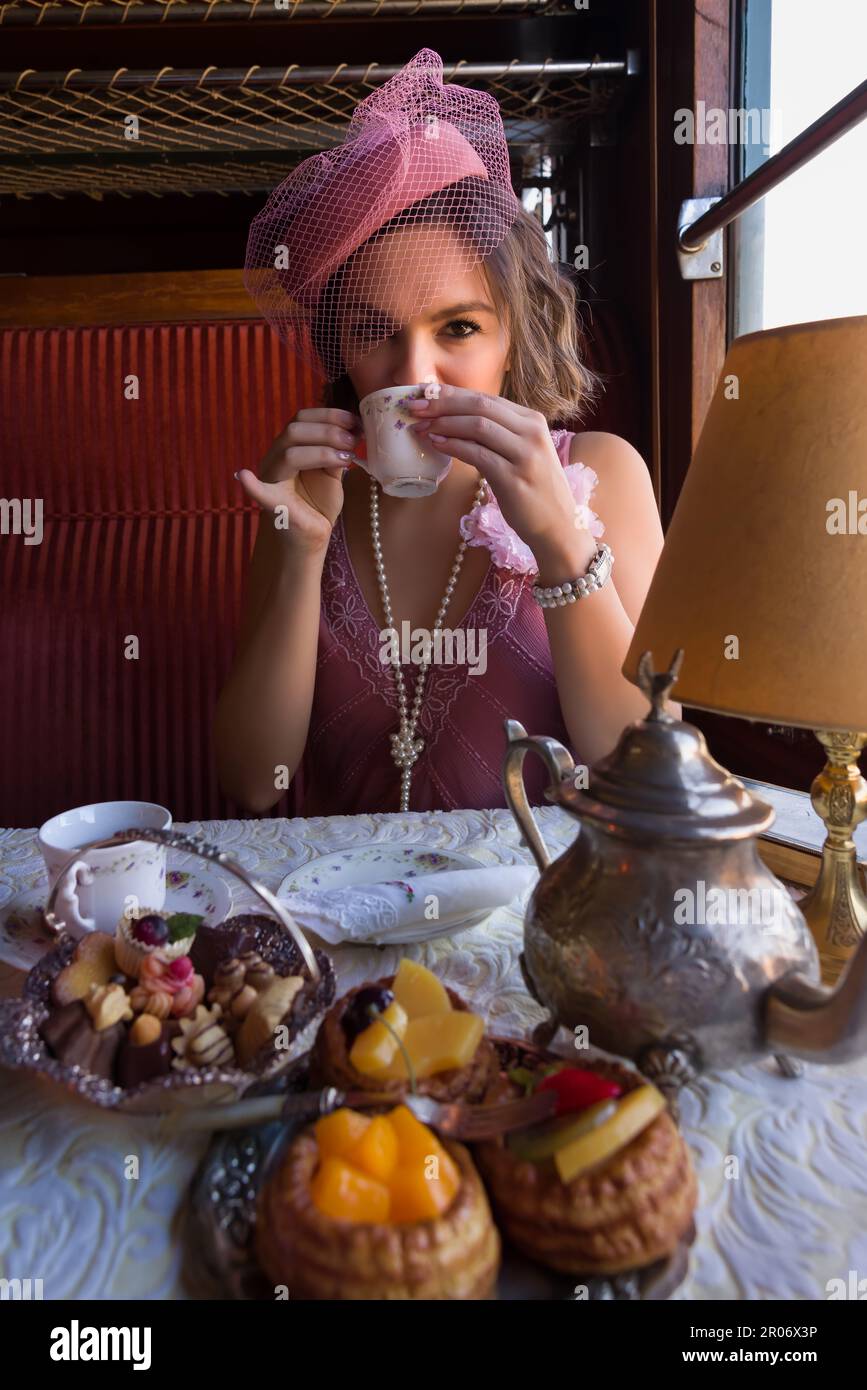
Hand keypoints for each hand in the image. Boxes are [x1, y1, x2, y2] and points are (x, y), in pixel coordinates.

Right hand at [235, 407, 361, 553]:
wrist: (311, 537)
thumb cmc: (318, 503)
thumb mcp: (332, 473)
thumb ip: (336, 452)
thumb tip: (354, 430)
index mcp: (289, 447)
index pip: (302, 418)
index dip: (329, 415)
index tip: (355, 421)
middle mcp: (275, 458)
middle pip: (294, 430)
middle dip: (328, 431)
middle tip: (353, 441)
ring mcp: (271, 480)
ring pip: (288, 454)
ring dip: (322, 450)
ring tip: (346, 458)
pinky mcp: (272, 504)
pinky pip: (258, 493)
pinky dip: (251, 485)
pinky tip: (244, 477)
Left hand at [407, 386, 582, 554]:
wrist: (559, 526)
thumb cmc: (534, 491)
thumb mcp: (521, 454)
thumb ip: (497, 436)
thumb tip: (453, 422)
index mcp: (533, 420)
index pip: (486, 398)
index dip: (452, 394)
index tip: (424, 394)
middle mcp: (532, 432)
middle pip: (480, 405)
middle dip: (442, 403)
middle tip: (414, 407)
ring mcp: (525, 454)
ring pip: (477, 426)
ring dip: (444, 423)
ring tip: (421, 427)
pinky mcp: (514, 477)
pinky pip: (477, 454)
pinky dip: (453, 446)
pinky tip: (436, 444)